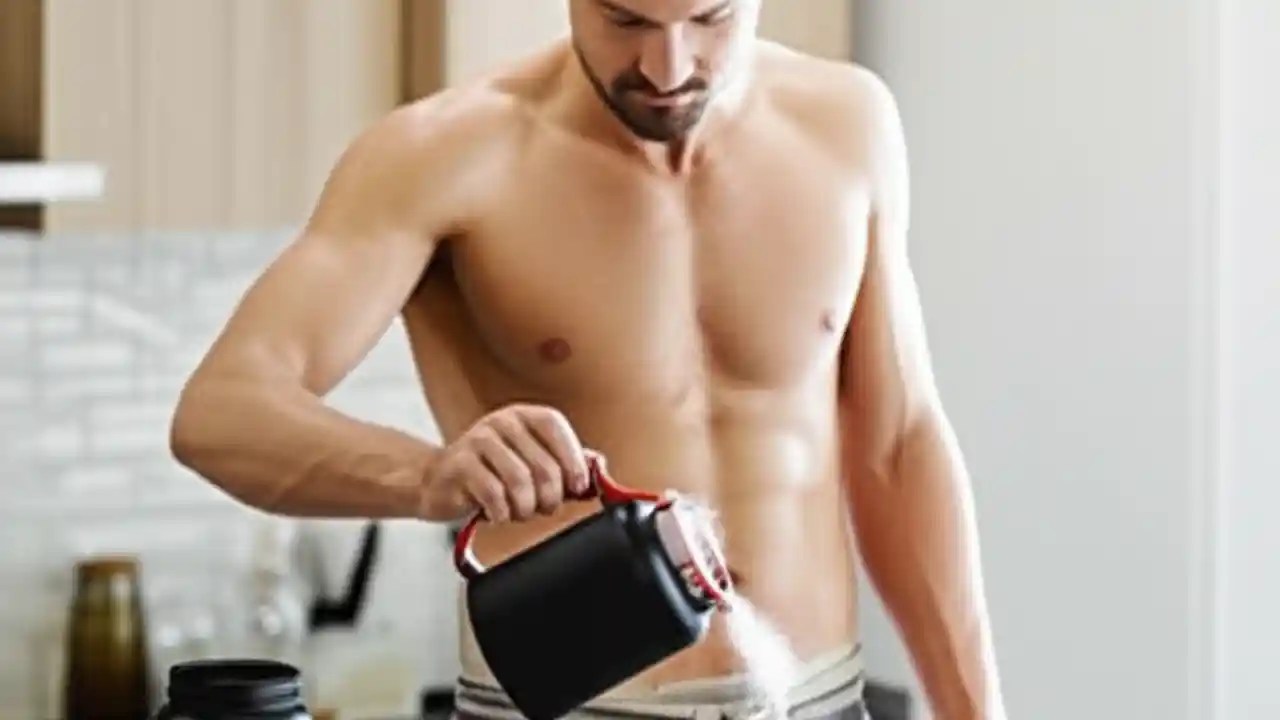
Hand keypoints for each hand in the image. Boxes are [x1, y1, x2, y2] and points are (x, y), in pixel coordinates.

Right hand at [422, 404, 594, 521]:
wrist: (439, 482)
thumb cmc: (492, 474)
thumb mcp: (530, 462)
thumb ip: (564, 463)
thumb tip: (599, 468)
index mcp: (524, 416)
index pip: (555, 427)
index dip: (572, 458)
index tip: (577, 486)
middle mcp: (501, 422)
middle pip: (543, 464)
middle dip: (550, 496)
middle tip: (544, 508)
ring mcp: (478, 440)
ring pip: (520, 482)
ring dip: (525, 508)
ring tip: (519, 512)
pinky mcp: (459, 464)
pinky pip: (493, 494)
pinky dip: (502, 512)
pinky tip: (498, 515)